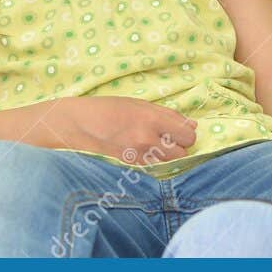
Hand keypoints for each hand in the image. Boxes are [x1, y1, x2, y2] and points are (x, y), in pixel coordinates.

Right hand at [47, 96, 196, 164]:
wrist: (79, 125)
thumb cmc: (110, 109)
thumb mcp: (140, 104)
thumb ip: (168, 115)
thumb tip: (193, 125)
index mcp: (152, 119)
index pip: (188, 135)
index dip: (186, 134)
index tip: (179, 132)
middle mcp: (148, 140)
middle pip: (183, 152)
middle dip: (178, 146)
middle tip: (166, 139)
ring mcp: (138, 156)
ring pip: (169, 163)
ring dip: (166, 156)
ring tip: (152, 146)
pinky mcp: (130, 167)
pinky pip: (153, 167)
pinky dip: (152, 162)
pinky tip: (139, 152)